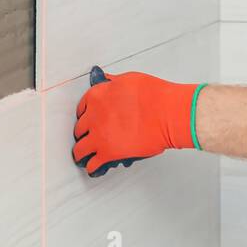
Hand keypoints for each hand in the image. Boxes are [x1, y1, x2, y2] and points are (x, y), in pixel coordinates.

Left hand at [72, 69, 203, 176]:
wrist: (167, 113)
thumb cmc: (155, 96)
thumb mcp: (129, 79)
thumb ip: (113, 84)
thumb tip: (107, 84)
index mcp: (97, 96)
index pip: (81, 108)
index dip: (85, 115)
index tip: (87, 119)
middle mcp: (93, 116)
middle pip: (79, 129)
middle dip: (84, 133)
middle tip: (88, 136)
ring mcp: (99, 136)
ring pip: (80, 149)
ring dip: (82, 152)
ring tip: (84, 156)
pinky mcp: (108, 153)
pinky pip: (92, 164)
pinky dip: (93, 167)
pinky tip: (94, 167)